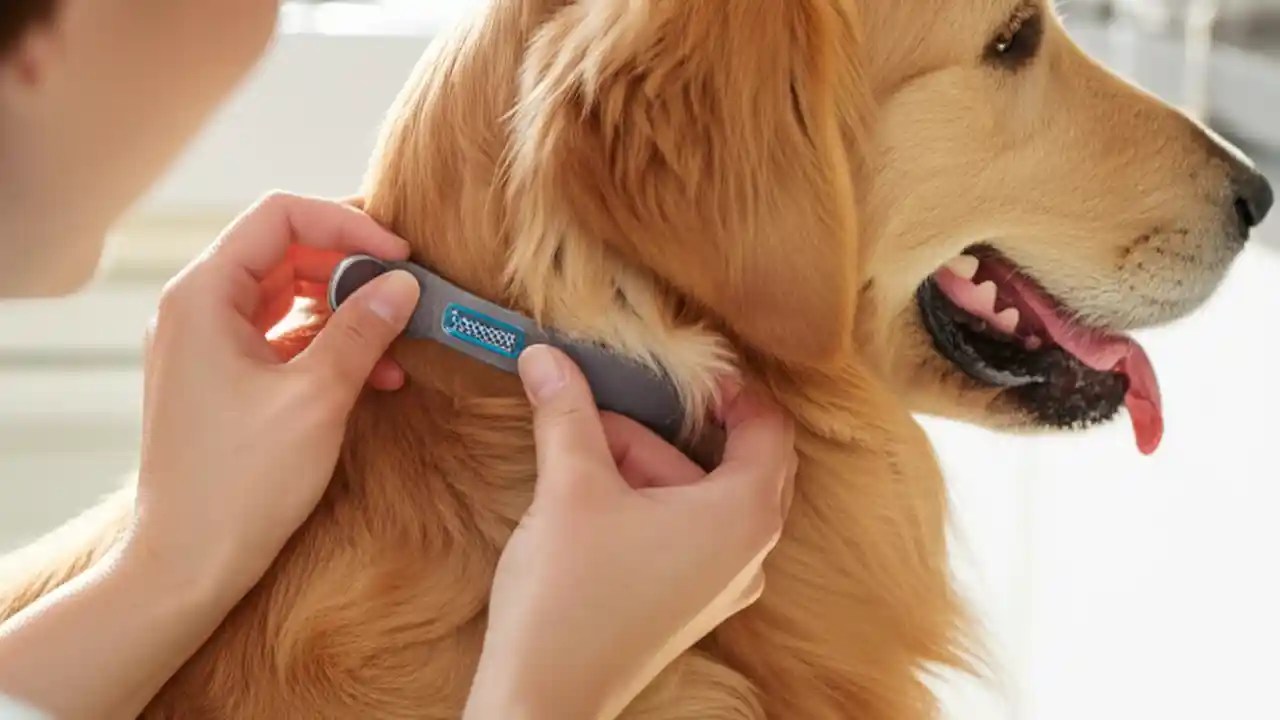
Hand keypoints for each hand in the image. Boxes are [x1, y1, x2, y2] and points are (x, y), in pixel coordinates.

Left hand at [127, 192, 420, 600]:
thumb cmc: (240, 483)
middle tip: (407, 292)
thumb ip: (361, 330)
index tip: (399, 255)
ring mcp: (206, 346)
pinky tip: (375, 374)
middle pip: (285, 253)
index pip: (279, 217)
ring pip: (288, 297)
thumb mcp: (315, 398)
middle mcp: (196, 309)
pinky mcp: (221, 380)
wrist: (187, 565)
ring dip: (346, 311)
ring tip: (399, 341)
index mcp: (203, 296)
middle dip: (352, 268)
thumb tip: (403, 283)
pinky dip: (327, 346)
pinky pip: (282, 339)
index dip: (347, 224)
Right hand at [465, 346, 797, 719]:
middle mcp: (749, 550)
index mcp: (745, 515)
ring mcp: (722, 582)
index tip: (685, 364)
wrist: (543, 698)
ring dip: (643, 461)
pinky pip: (685, 529)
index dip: (732, 385)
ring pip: (698, 493)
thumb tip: (545, 354)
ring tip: (577, 447)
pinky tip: (589, 490)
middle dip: (672, 424)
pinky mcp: (689, 601)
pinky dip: (646, 499)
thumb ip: (567, 412)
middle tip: (622, 397)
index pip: (769, 426)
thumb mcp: (570, 486)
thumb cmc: (570, 595)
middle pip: (733, 458)